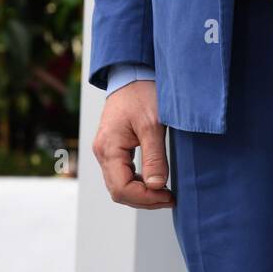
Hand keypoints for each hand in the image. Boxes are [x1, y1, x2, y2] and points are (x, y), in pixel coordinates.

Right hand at [92, 79, 175, 208]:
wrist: (133, 72)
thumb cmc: (142, 93)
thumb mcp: (153, 124)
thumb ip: (154, 157)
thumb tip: (157, 187)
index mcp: (108, 147)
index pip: (122, 188)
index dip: (145, 198)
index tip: (168, 197)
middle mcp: (102, 152)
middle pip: (118, 190)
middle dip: (144, 199)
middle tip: (169, 198)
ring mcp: (106, 150)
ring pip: (119, 184)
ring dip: (141, 192)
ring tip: (165, 192)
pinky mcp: (113, 147)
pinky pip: (121, 173)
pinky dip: (137, 182)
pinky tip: (155, 180)